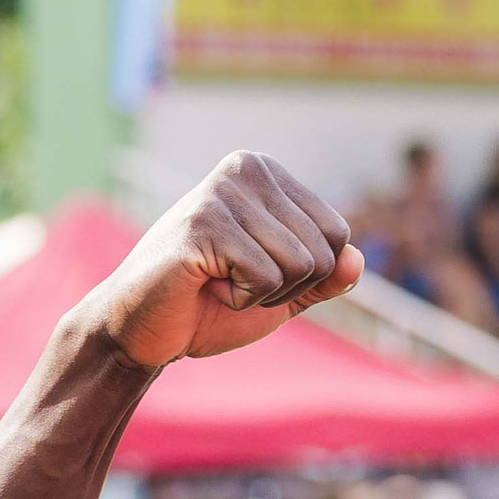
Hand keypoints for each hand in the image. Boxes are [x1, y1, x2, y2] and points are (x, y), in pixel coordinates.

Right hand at [86, 154, 364, 368]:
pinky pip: (267, 278)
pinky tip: (204, 285)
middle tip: (232, 281)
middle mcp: (246, 168)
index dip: (307, 274)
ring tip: (218, 282)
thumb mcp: (283, 291)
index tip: (255, 270)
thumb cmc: (209, 304)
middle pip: (323, 250)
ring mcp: (222, 192)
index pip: (337, 233)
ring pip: (300, 265)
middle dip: (286, 286)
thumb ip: (325, 276)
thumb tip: (357, 259)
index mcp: (266, 172)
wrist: (142, 329)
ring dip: (262, 293)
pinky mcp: (203, 225)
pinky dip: (240, 299)